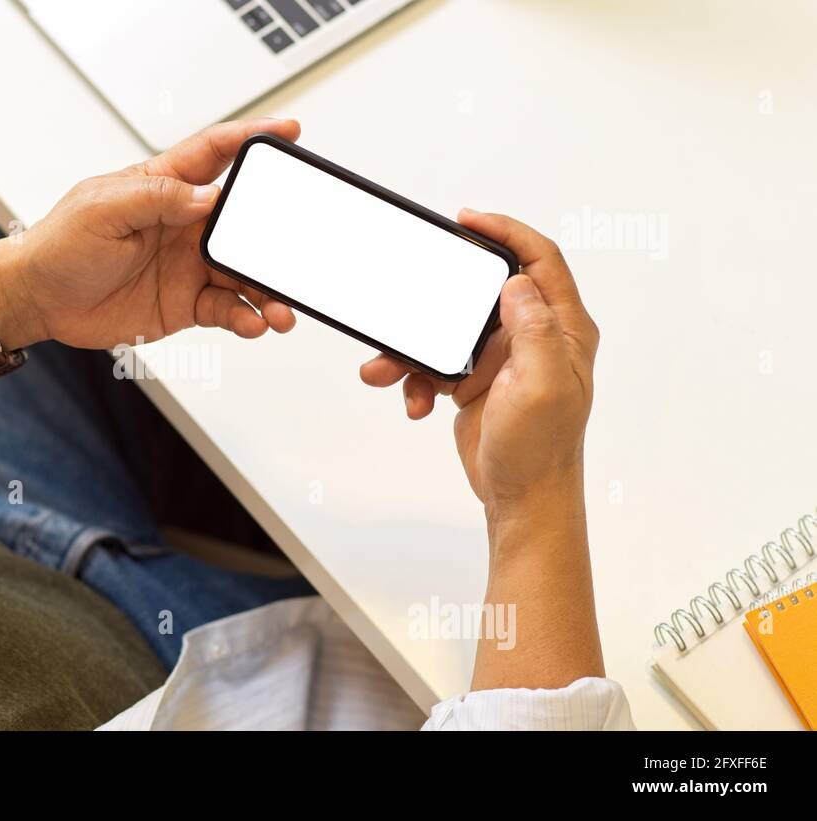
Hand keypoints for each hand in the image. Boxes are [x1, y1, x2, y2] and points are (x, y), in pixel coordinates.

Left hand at [0, 118, 300, 350]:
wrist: (40, 299)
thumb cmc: (61, 244)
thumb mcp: (101, 208)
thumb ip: (156, 198)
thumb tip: (208, 196)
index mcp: (165, 186)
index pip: (217, 153)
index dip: (253, 138)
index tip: (290, 132)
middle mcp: (186, 223)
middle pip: (246, 220)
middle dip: (277, 233)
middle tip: (296, 251)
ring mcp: (190, 264)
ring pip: (245, 272)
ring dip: (270, 288)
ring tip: (283, 309)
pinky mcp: (187, 303)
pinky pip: (229, 309)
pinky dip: (247, 318)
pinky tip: (255, 323)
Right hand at [359, 210, 599, 511]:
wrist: (521, 497)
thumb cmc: (540, 451)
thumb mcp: (541, 388)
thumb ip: (535, 331)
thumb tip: (517, 283)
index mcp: (563, 330)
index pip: (539, 260)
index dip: (506, 231)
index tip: (468, 220)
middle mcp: (535, 337)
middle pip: (482, 291)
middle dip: (437, 298)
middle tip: (410, 291)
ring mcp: (503, 358)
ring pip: (448, 329)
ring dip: (413, 348)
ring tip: (385, 369)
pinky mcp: (476, 379)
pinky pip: (435, 362)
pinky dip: (416, 378)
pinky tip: (413, 401)